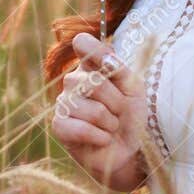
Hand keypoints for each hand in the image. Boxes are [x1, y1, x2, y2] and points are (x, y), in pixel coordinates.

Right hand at [50, 31, 148, 191]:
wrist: (128, 150)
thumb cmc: (131, 116)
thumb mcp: (133, 88)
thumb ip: (118, 68)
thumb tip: (102, 57)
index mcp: (91, 66)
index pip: (83, 43)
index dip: (97, 51)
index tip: (113, 66)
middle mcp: (74, 80)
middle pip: (93, 81)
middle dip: (117, 102)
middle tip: (120, 112)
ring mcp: (63, 102)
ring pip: (92, 109)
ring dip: (111, 123)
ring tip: (111, 127)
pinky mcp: (59, 126)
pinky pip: (81, 128)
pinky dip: (100, 137)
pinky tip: (102, 139)